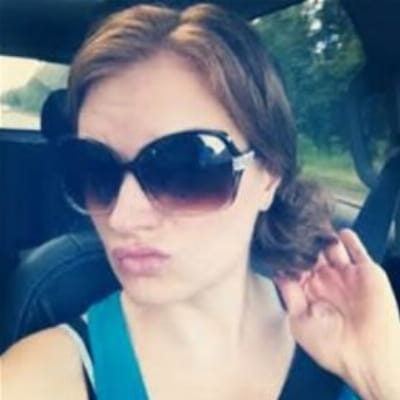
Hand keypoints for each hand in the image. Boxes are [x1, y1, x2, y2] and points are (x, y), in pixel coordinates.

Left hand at [275, 229, 399, 399]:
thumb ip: (289, 294)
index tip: (279, 245)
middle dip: (303, 243)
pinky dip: (349, 239)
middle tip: (294, 228)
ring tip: (313, 224)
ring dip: (323, 237)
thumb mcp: (299, 321)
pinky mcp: (366, 272)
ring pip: (332, 248)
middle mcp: (327, 283)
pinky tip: (340, 231)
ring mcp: (346, 276)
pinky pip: (357, 250)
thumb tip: (278, 273)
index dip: (288, 257)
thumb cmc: (332, 347)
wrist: (369, 356)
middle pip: (312, 254)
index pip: (295, 268)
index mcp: (310, 294)